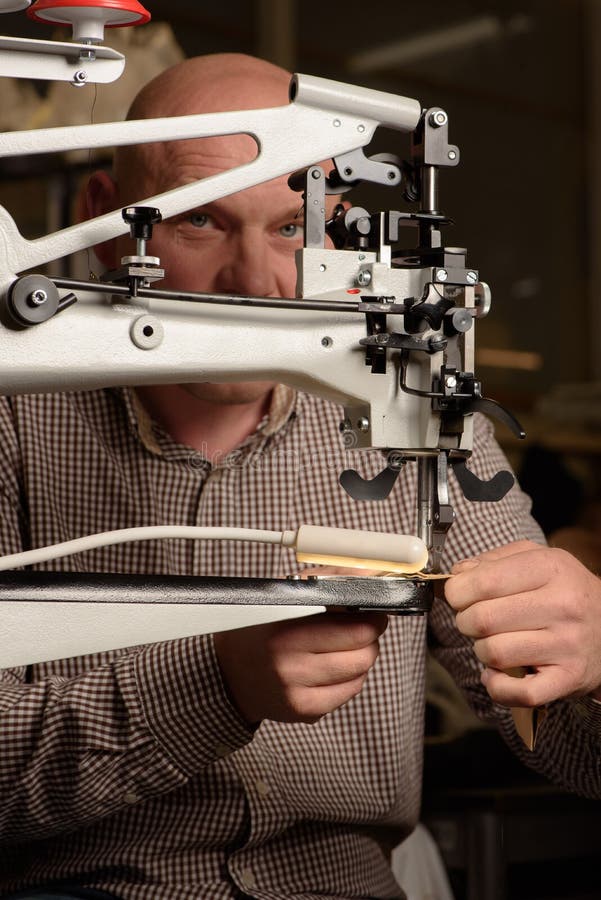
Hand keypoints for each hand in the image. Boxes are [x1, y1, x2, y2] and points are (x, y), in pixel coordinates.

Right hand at [214, 567, 386, 724]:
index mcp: (284, 629)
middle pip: (362, 650)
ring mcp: (297, 692)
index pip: (353, 625)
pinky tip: (332, 665)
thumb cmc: (260, 628)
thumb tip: (369, 575)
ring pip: (360, 671)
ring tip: (344, 644)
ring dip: (361, 654)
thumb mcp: (285, 594)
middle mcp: (289, 664)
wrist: (228, 673)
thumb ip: (328, 580)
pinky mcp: (306, 712)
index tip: (371, 608)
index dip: (370, 614)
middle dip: (369, 633)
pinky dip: (350, 676)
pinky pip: (350, 691)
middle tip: (363, 624)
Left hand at [445, 540, 600, 706]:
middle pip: (482, 619)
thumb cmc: (563, 591)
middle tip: (474, 620)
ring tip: (493, 642)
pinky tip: (497, 673)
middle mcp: (564, 605)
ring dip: (481, 650)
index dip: (457, 591)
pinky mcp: (569, 678)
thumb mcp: (535, 559)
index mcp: (552, 568)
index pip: (483, 582)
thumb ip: (492, 561)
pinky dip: (497, 686)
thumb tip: (458, 575)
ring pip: (494, 653)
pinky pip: (519, 692)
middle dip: (465, 621)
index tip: (458, 595)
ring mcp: (568, 644)